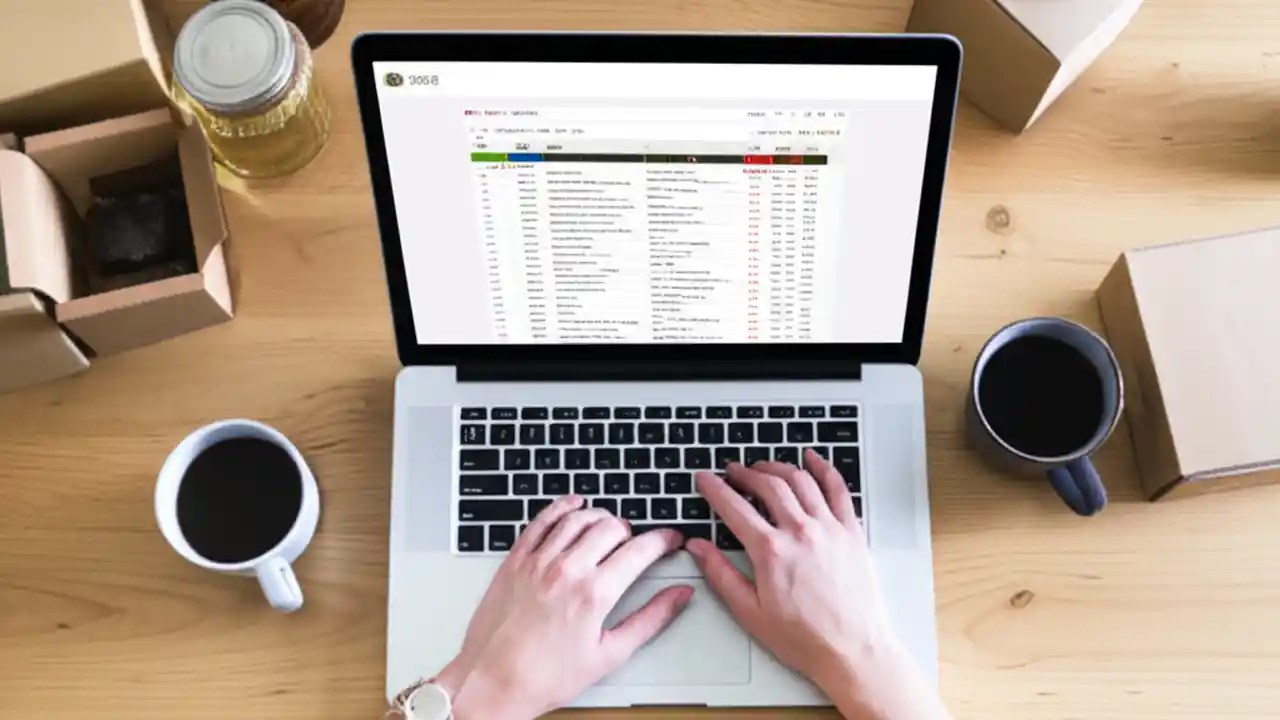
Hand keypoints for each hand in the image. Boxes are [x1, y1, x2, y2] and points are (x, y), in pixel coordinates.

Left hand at [432, 496, 691, 719]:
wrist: (492, 681)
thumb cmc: (546, 676)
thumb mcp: (609, 655)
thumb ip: (650, 620)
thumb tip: (679, 597)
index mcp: (594, 594)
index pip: (640, 550)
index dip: (663, 540)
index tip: (671, 539)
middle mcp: (566, 570)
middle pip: (611, 527)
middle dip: (631, 531)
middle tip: (636, 543)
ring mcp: (538, 561)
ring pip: (578, 517)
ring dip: (600, 517)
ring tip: (609, 527)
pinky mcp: (516, 560)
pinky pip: (541, 520)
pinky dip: (561, 508)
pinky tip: (572, 506)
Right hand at [686, 450, 948, 719]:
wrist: (853, 652)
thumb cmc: (805, 639)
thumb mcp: (750, 612)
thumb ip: (720, 574)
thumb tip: (698, 547)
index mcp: (771, 552)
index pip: (734, 507)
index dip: (715, 488)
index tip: (705, 479)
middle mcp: (800, 532)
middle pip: (768, 485)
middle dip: (745, 473)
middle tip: (732, 471)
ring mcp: (829, 529)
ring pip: (800, 481)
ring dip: (777, 468)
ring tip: (763, 467)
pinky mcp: (852, 533)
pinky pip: (838, 490)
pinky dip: (824, 469)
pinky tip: (812, 459)